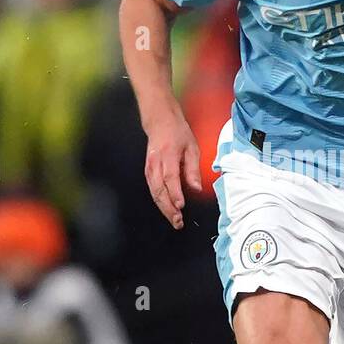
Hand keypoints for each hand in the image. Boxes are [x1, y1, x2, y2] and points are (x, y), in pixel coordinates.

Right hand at [143, 114, 202, 228]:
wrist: (160, 121)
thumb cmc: (177, 133)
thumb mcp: (192, 147)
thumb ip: (193, 169)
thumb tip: (196, 188)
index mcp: (168, 155)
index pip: (170, 178)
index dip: (175, 194)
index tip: (181, 206)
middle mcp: (155, 163)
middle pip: (159, 190)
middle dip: (168, 208)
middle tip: (178, 221)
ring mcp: (149, 168)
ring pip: (154, 192)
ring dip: (163, 208)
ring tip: (174, 220)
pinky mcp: (147, 171)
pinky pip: (152, 189)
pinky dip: (159, 201)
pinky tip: (167, 209)